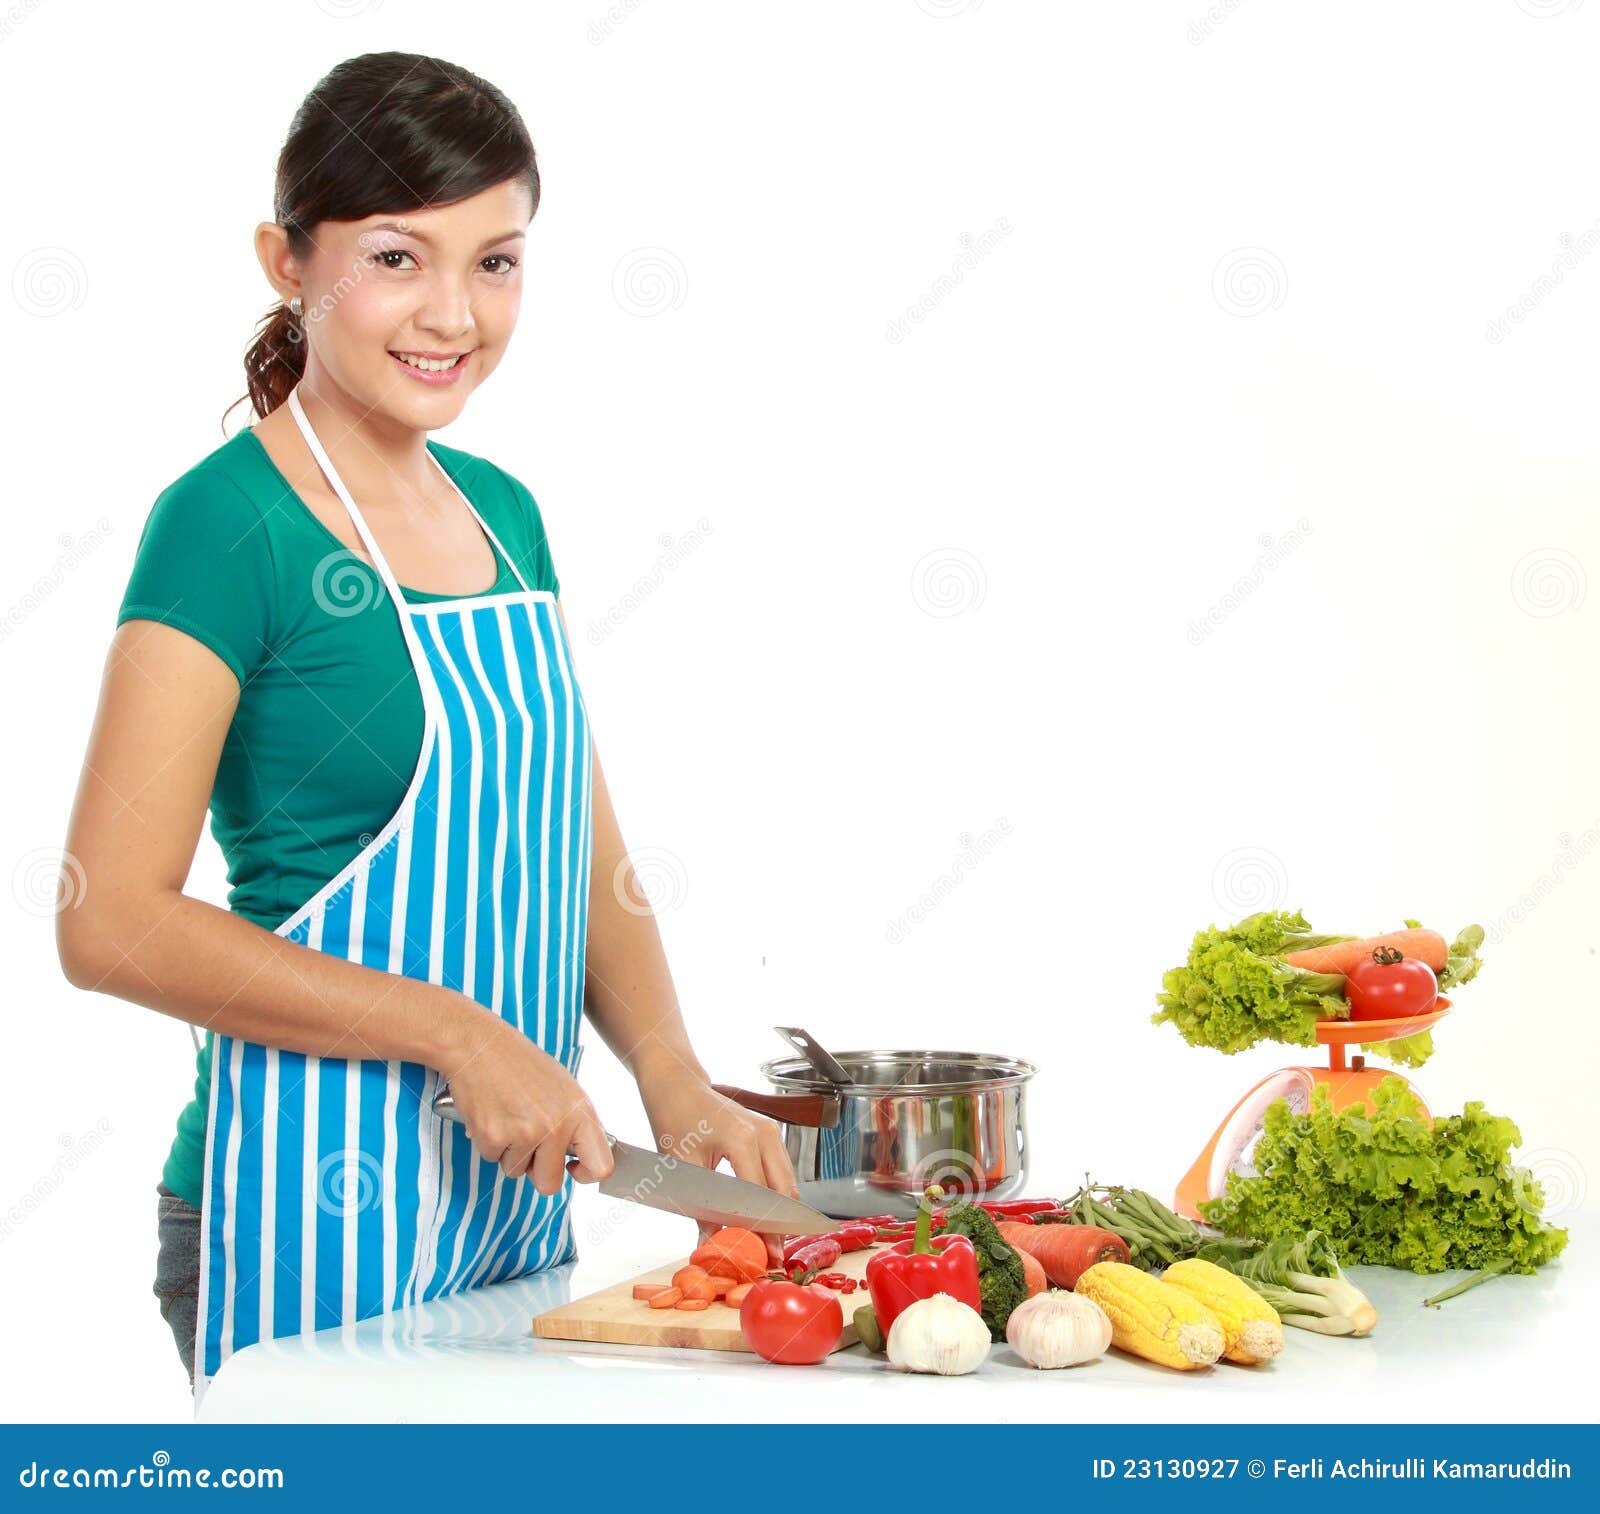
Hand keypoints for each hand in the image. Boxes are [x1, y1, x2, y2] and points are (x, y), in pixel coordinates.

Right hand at [437, 999, 614, 1194]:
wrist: (480, 1045)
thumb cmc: (520, 1063)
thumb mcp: (564, 1088)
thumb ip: (575, 1123)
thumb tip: (584, 1155)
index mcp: (579, 1111)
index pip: (601, 1166)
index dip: (586, 1175)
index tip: (573, 1169)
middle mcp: (556, 1125)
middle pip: (551, 1184)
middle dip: (536, 1170)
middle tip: (527, 1140)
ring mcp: (526, 1133)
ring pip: (517, 1171)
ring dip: (510, 1152)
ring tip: (508, 1116)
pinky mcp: (494, 1136)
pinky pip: (493, 1159)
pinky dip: (489, 1142)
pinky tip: (492, 1114)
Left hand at [639, 1071, 800, 1264]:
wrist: (677, 1084)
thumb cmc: (674, 1118)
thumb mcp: (683, 1167)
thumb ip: (701, 1209)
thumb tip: (711, 1248)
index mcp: (743, 1139)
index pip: (761, 1196)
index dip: (763, 1230)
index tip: (764, 1257)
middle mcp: (765, 1133)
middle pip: (784, 1191)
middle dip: (780, 1227)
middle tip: (772, 1258)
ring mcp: (770, 1131)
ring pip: (787, 1181)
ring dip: (781, 1212)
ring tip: (771, 1243)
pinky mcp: (769, 1133)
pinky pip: (781, 1170)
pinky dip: (778, 1194)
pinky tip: (768, 1216)